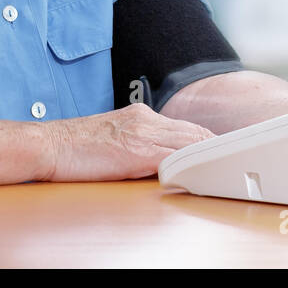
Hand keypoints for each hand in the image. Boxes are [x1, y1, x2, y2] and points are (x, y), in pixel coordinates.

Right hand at [44, 103, 214, 181]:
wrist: (49, 145)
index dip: (207, 141)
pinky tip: (202, 173)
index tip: (223, 152)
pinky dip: (191, 164)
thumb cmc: (75, 148)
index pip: (186, 127)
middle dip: (217, 147)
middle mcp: (146, 119)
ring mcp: (143, 133)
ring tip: (228, 166)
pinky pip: (174, 157)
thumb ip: (138, 143)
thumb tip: (159, 160)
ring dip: (210, 155)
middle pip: (195, 132)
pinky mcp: (137, 151)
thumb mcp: (113, 138)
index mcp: (141, 115)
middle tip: (237, 160)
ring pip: (190, 141)